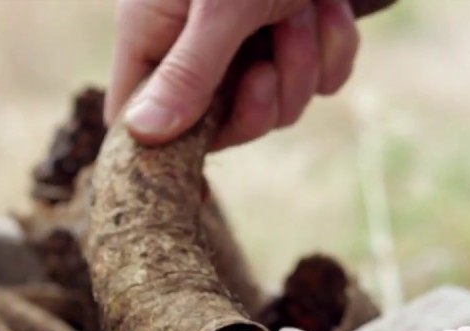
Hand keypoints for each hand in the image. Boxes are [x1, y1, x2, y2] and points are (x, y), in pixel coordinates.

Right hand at [106, 0, 361, 149]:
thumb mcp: (221, 6)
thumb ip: (187, 74)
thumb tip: (138, 138)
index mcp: (155, 35)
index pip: (135, 122)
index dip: (162, 153)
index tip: (195, 174)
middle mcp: (198, 45)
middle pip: (225, 127)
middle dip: (264, 97)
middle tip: (272, 53)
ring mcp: (251, 43)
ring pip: (282, 104)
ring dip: (306, 59)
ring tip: (304, 5)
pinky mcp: (299, 35)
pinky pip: (323, 78)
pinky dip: (334, 45)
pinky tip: (330, 3)